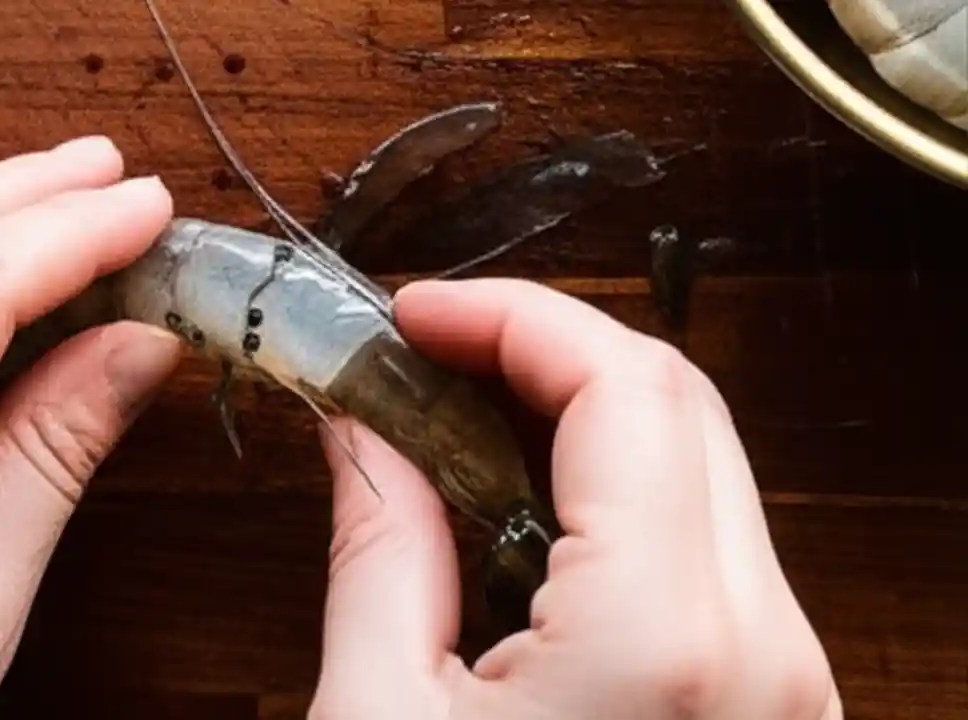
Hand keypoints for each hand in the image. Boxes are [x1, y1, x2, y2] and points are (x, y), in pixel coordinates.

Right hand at [309, 279, 844, 718]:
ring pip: (700, 465)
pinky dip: (618, 492)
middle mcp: (759, 648)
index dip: (514, 317)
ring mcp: (782, 675)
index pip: (623, 386)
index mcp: (659, 639)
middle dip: (546, 350)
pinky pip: (710, 542)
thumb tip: (364, 430)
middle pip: (677, 405)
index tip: (422, 314)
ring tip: (465, 420)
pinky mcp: (769, 695)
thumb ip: (378, 551)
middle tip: (435, 353)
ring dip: (582, 415)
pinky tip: (529, 501)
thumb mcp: (377, 718)